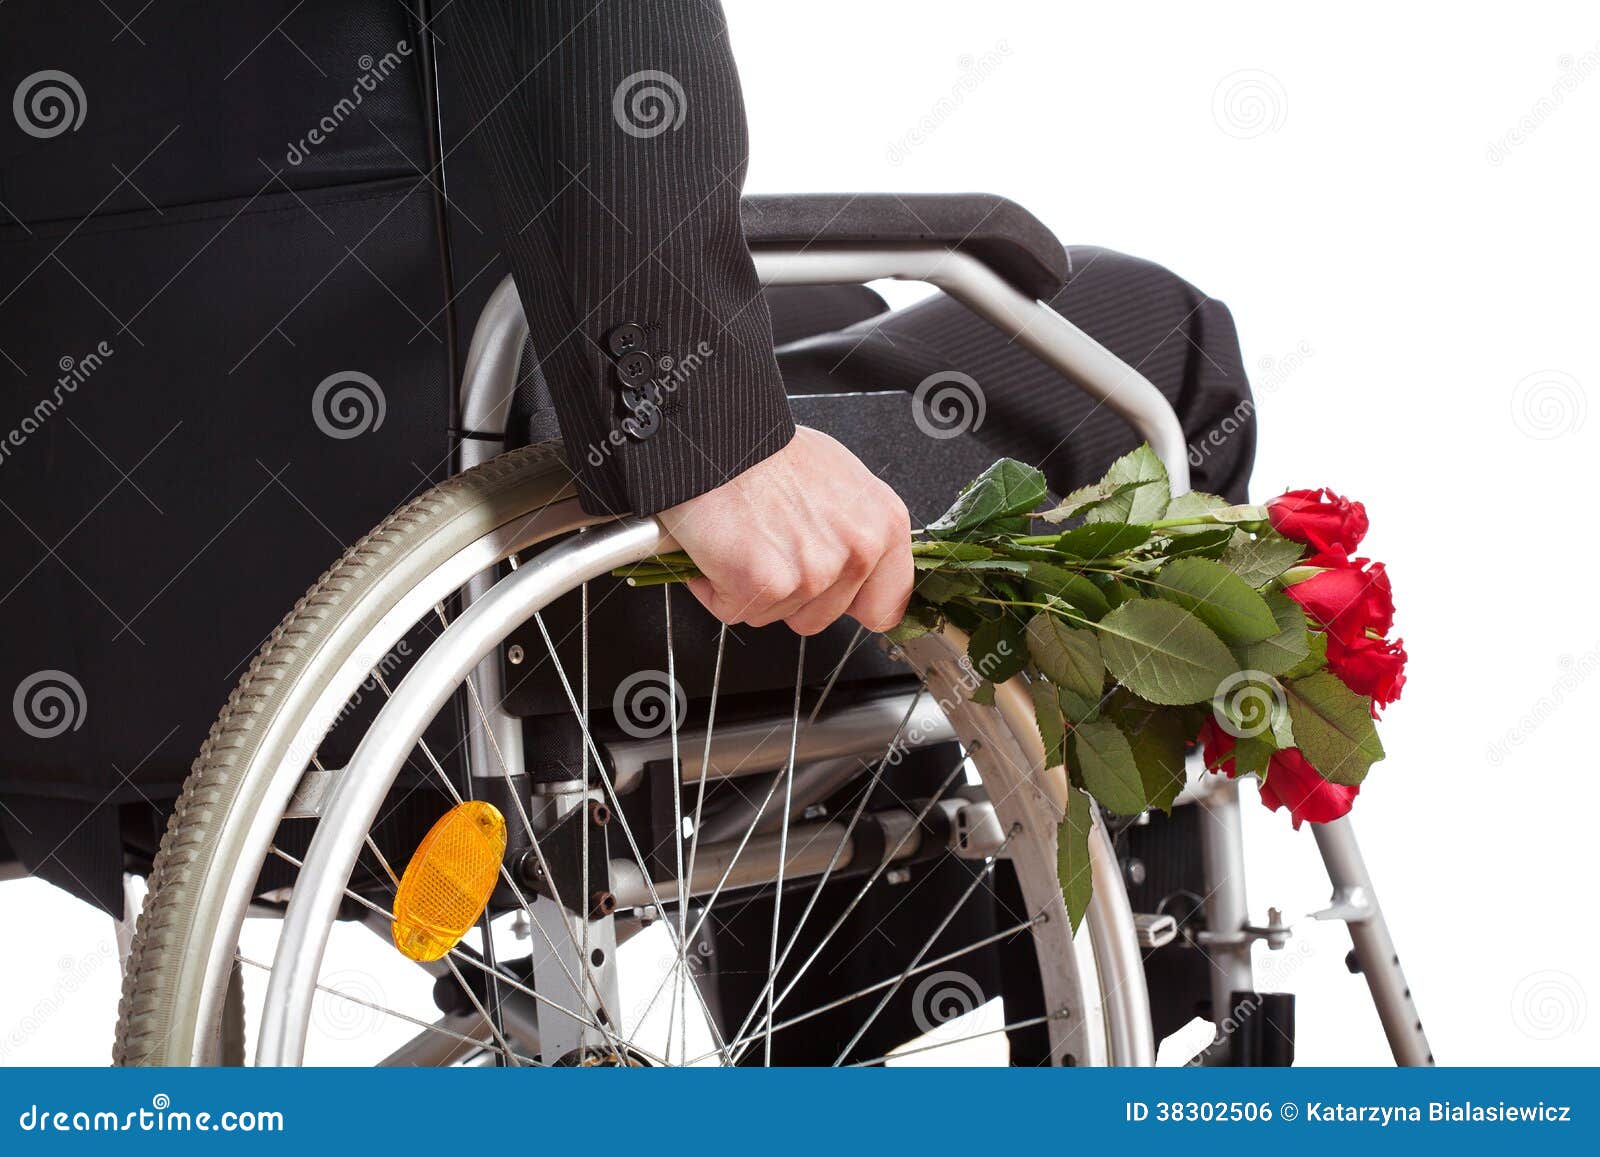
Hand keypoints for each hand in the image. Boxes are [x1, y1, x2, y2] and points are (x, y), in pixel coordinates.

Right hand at [656, 427, 912, 635]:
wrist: (719, 437)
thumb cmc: (768, 452)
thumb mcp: (839, 482)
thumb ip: (854, 532)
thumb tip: (851, 568)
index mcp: (885, 525)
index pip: (886, 608)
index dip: (848, 607)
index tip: (827, 596)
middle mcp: (859, 551)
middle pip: (820, 619)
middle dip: (787, 595)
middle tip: (767, 545)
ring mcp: (815, 572)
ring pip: (775, 616)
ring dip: (750, 589)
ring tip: (743, 538)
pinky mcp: (768, 584)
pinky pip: (735, 610)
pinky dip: (715, 587)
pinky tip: (719, 547)